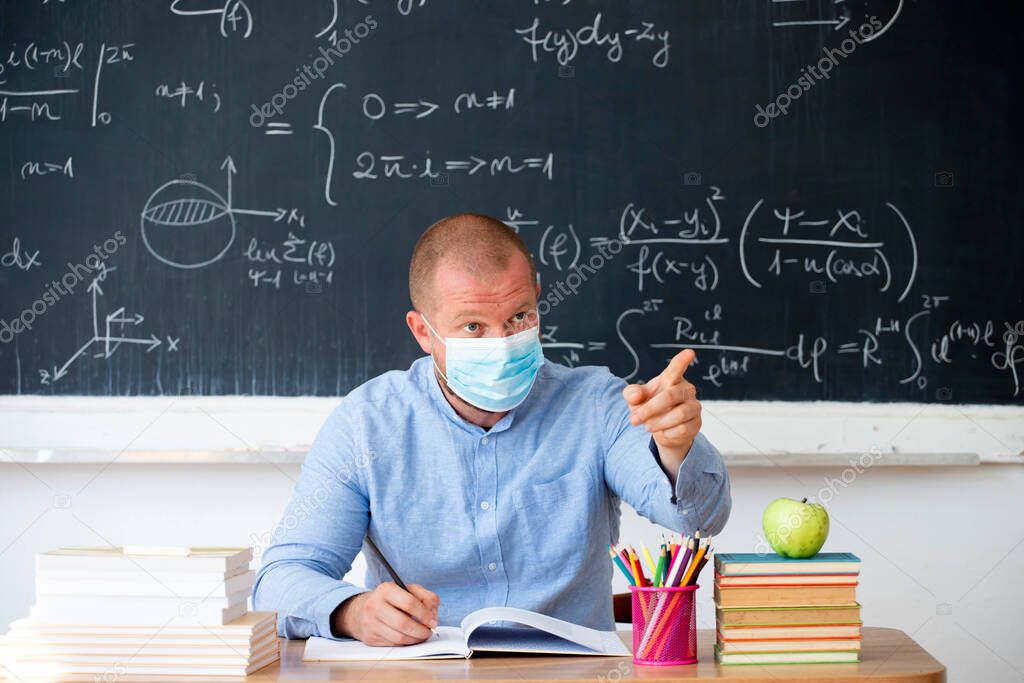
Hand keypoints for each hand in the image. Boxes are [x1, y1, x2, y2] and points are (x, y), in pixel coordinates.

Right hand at [332, 582, 439, 645]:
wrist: (363, 610)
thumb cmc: (392, 600)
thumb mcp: (408, 590)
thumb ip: (426, 597)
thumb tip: (433, 616)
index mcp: (385, 589)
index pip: (409, 603)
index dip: (425, 614)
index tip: (433, 621)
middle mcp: (374, 605)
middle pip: (403, 623)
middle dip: (421, 630)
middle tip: (429, 631)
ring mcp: (370, 623)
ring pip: (399, 637)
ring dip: (415, 639)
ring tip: (421, 635)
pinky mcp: (369, 638)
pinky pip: (392, 644)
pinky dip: (405, 643)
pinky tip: (410, 638)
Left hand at [622, 349, 700, 473]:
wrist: (662, 432)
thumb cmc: (650, 408)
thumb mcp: (636, 400)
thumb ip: (632, 394)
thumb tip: (635, 396)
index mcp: (671, 379)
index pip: (676, 368)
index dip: (682, 361)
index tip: (689, 352)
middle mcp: (685, 390)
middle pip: (670, 396)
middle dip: (649, 409)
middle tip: (634, 419)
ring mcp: (694, 406)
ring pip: (680, 414)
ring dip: (659, 423)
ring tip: (647, 426)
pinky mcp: (697, 423)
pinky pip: (683, 429)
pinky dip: (668, 433)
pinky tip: (664, 432)